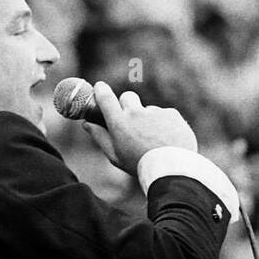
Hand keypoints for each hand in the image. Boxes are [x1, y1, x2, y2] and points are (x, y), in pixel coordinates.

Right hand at [81, 81, 196, 175]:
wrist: (171, 171)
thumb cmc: (140, 165)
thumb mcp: (115, 156)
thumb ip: (100, 137)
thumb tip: (87, 123)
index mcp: (119, 122)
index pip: (105, 96)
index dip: (101, 90)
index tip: (100, 88)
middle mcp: (136, 112)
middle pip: (127, 97)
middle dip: (128, 106)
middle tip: (132, 123)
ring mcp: (155, 112)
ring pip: (149, 111)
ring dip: (149, 121)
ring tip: (155, 142)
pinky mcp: (172, 114)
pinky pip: (165, 116)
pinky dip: (166, 125)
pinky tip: (168, 141)